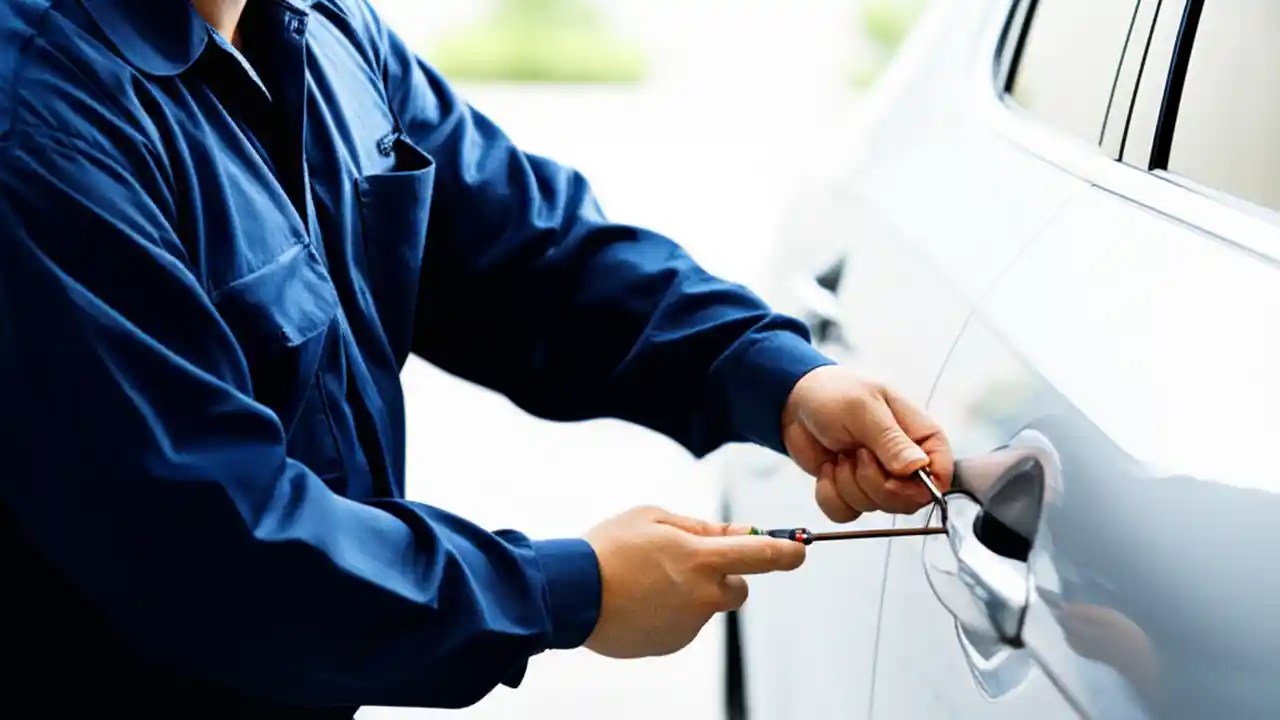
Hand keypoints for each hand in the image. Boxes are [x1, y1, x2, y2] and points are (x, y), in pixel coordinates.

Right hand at [582, 505, 804, 658]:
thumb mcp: (653, 518)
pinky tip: (641, 600)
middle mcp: (702, 595)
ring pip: (706, 604)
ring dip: (690, 592)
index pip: (762, 556)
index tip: (800, 550)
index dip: (787, 552)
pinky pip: (683, 623)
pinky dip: (671, 612)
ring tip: (647, 581)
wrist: (571, 594)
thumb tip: (729, 534)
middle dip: (725, 574)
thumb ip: (698, 527)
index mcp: (701, 559)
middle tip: (689, 562)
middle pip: (739, 588)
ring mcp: (688, 624)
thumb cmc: (610, 549)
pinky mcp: (671, 643)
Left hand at [782, 365, 953, 521]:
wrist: (795, 401)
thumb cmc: (834, 393)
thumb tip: (919, 467)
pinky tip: (828, 469)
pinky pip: (847, 513)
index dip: (919, 487)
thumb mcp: (863, 409)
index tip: (891, 475)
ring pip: (875, 508)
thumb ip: (891, 441)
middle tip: (857, 455)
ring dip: (848, 485)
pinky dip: (830, 495)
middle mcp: (905, 462)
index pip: (942, 476)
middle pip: (908, 501)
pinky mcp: (853, 490)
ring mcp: (879, 478)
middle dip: (874, 485)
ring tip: (840, 454)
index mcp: (920, 437)